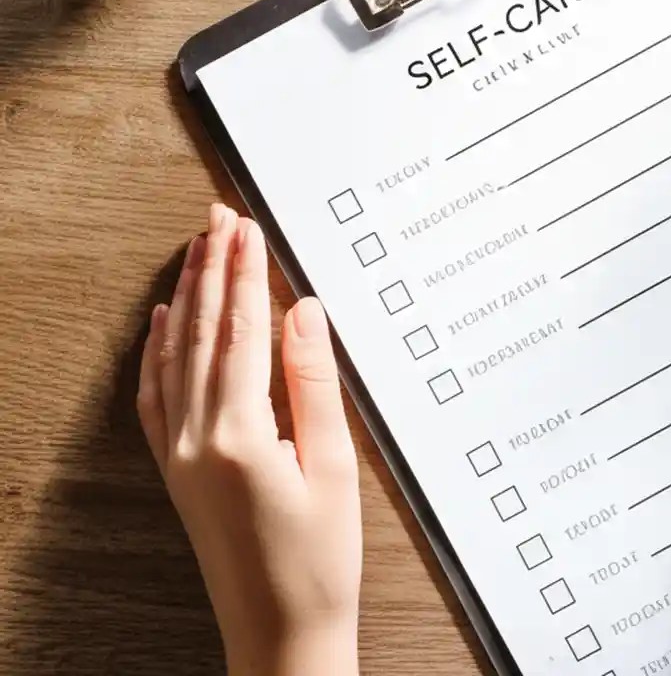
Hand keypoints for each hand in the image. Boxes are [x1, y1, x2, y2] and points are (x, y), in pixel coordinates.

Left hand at [136, 204, 362, 675]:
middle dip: (212, 269)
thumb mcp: (333, 467)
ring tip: (197, 250)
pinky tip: (166, 325)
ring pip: (176, 357)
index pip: (242, 333)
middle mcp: (196, 440)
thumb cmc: (317, 562)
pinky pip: (157, 396)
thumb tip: (304, 313)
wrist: (282, 631)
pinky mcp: (176, 472)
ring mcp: (178, 456)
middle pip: (203, 334)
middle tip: (219, 218)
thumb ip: (314, 383)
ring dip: (188, 298)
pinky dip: (159, 353)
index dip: (246, 275)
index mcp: (240, 435)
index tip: (248, 229)